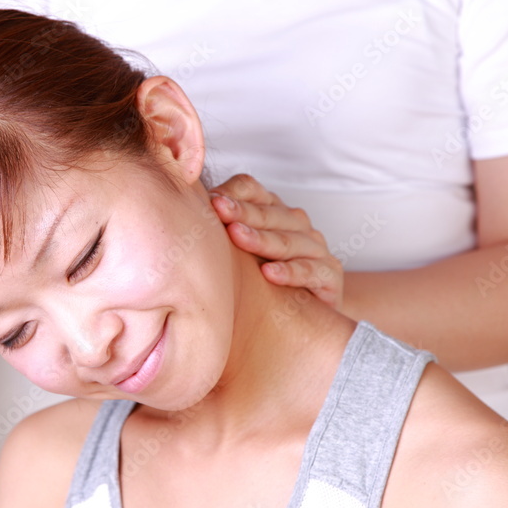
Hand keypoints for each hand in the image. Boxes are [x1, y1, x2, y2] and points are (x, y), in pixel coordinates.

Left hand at [209, 174, 343, 309]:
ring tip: (237, 236)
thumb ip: (219, 232)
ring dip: (262, 238)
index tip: (207, 199)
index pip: (253, 190)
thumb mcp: (238, 256)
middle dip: (241, 211)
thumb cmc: (264, 282)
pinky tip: (269, 273)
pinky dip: (291, 272)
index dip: (232, 193)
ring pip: (288, 239)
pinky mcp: (330, 277)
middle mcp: (297, 224)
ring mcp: (316, 249)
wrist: (310, 318)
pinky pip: (311, 271)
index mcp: (273, 211)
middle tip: (216, 209)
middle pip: (269, 212)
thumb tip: (177, 215)